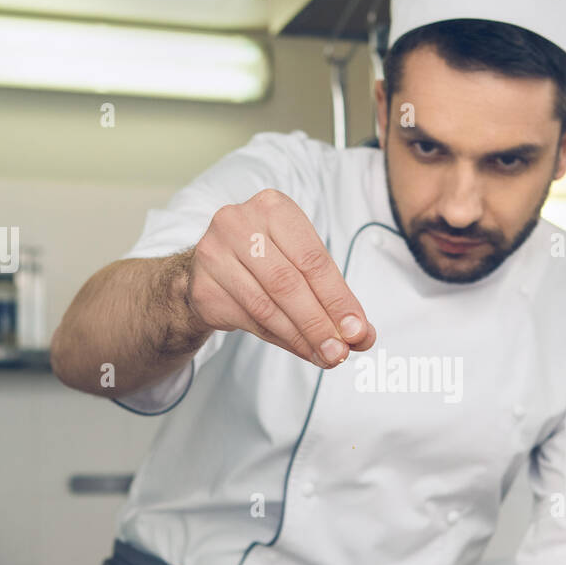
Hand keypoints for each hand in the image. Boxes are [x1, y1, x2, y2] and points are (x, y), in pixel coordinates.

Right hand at [185, 188, 375, 366]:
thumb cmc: (268, 261)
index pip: (313, 259)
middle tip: (341, 353)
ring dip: (301, 337)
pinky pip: (248, 320)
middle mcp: (238, 223)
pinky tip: (301, 349)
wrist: (210, 270)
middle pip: (288, 283)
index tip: (359, 332)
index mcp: (273, 207)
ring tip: (326, 356)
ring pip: (267, 306)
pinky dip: (280, 339)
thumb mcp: (303, 266)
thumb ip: (332, 296)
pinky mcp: (203, 287)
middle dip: (319, 323)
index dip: (338, 299)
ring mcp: (214, 254)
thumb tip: (363, 336)